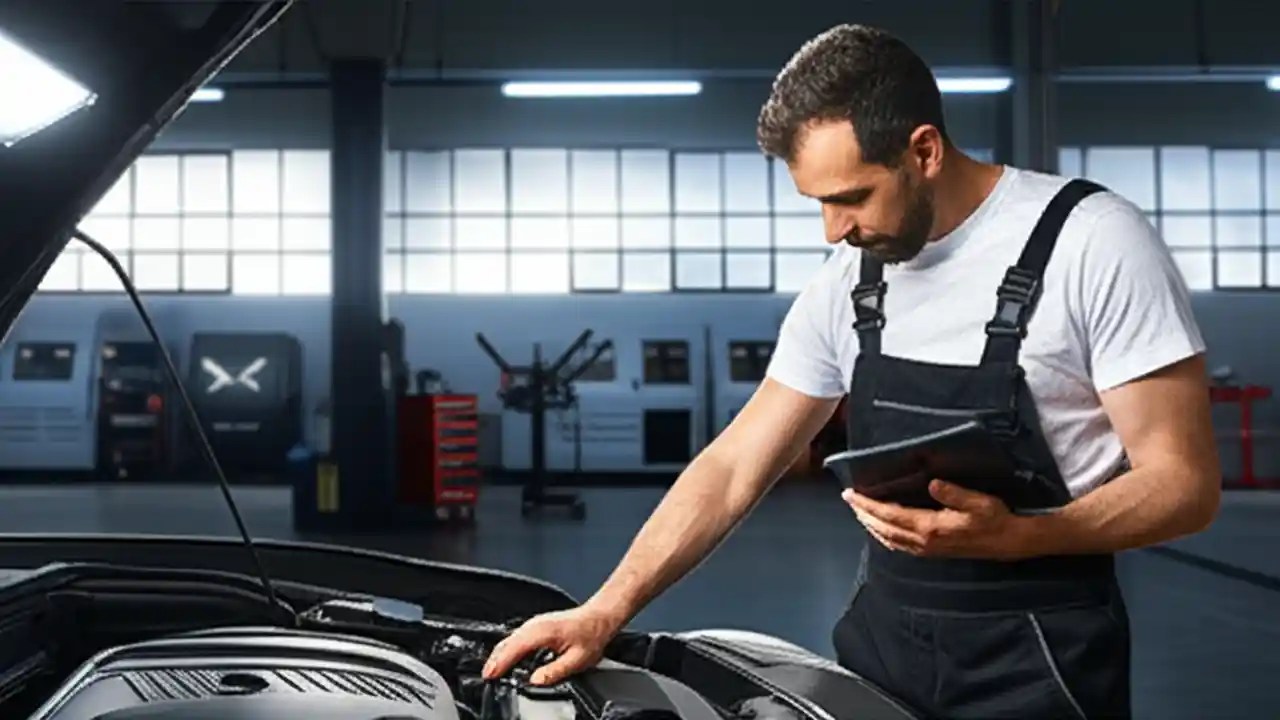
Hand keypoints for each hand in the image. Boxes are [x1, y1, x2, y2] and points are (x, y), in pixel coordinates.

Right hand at [482, 603, 624, 685]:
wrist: (599, 618)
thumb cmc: (591, 633)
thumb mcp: (577, 659)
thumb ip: (555, 671)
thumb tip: (536, 681)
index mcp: (543, 631)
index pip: (514, 648)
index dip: (501, 663)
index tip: (491, 675)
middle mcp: (536, 625)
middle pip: (507, 642)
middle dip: (495, 659)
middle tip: (487, 676)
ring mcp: (535, 623)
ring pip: (510, 639)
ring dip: (500, 654)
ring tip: (493, 670)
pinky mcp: (537, 626)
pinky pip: (516, 637)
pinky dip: (508, 649)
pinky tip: (507, 658)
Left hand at [842, 479, 1030, 559]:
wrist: (1007, 542)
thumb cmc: (994, 518)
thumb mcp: (978, 501)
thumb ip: (953, 493)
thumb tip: (933, 483)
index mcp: (930, 527)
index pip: (890, 515)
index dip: (868, 505)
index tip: (852, 494)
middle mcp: (923, 541)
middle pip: (883, 528)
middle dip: (864, 514)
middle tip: (849, 499)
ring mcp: (926, 549)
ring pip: (889, 539)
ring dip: (871, 525)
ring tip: (859, 512)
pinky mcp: (931, 552)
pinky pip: (899, 545)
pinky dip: (883, 536)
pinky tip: (880, 529)